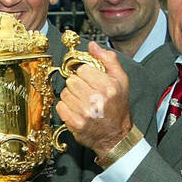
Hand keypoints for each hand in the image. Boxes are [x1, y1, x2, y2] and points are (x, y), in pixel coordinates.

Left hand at [55, 41, 134, 157]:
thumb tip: (92, 45)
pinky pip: (60, 106)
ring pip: (64, 93)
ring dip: (71, 96)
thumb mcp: (121, 80)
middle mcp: (97, 99)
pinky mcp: (75, 123)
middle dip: (77, 85)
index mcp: (108, 86)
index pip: (82, 69)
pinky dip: (65, 108)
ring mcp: (85, 112)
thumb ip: (108, 59)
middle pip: (71, 80)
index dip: (85, 74)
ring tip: (82, 102)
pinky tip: (76, 110)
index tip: (90, 81)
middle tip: (86, 93)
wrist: (116, 135)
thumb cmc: (118, 107)